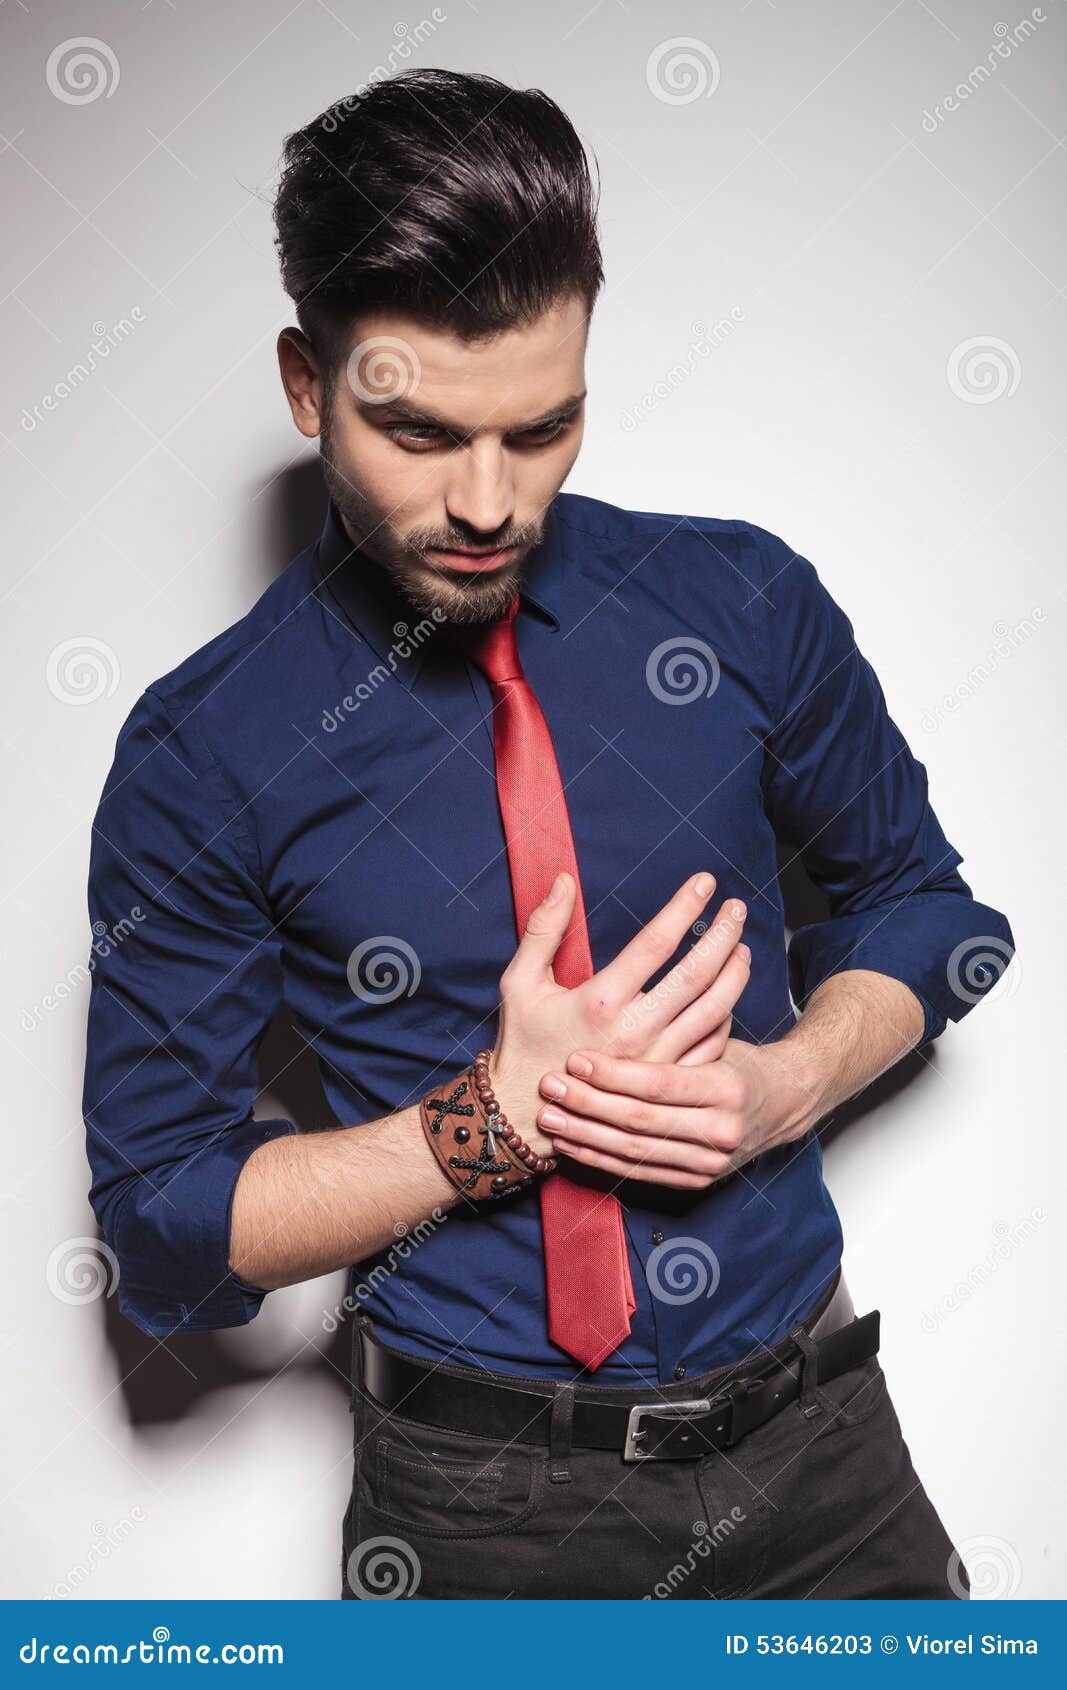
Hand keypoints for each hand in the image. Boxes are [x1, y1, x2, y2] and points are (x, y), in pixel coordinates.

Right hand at [490, 870, 748, 1157]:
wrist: (525, 1113)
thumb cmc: (522, 1042)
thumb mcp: (520, 982)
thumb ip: (543, 929)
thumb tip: (563, 880)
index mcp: (601, 1000)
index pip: (656, 943)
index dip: (684, 907)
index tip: (705, 882)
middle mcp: (634, 1030)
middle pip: (696, 974)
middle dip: (723, 934)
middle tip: (737, 907)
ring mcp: (655, 1060)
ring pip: (712, 1010)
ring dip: (734, 974)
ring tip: (742, 945)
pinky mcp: (665, 1083)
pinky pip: (710, 1046)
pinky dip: (725, 1017)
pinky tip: (727, 995)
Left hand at [535, 1036, 817, 1188]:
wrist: (779, 1105)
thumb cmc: (735, 1059)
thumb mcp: (717, 1034)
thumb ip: (679, 1020)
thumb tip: (635, 976)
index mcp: (726, 1087)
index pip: (659, 1083)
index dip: (613, 1073)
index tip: (576, 1059)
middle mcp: (720, 1131)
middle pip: (640, 1121)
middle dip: (588, 1104)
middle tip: (550, 1086)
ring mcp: (708, 1162)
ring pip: (633, 1153)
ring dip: (584, 1136)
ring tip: (549, 1117)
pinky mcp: (694, 1182)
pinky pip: (637, 1174)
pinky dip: (600, 1160)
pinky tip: (570, 1145)